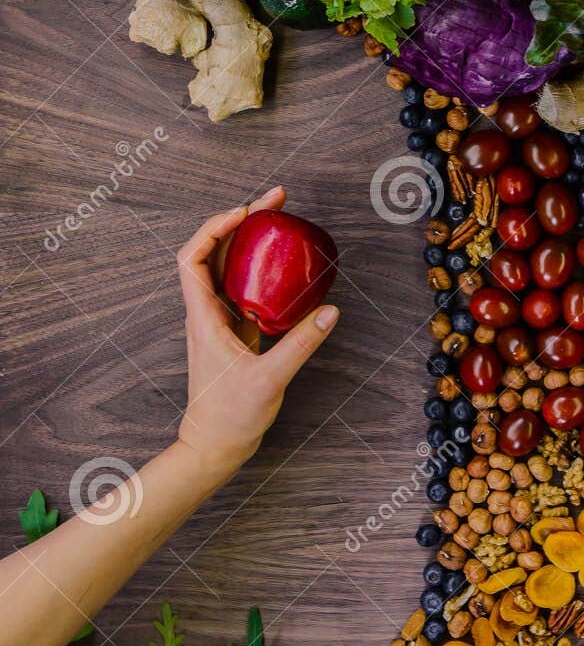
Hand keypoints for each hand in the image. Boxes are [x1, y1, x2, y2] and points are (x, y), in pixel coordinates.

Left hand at [175, 186, 338, 482]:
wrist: (214, 447)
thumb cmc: (229, 417)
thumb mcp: (268, 380)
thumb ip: (300, 345)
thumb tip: (330, 311)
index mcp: (203, 318)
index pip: (192, 258)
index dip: (214, 228)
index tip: (246, 213)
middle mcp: (208, 312)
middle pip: (214, 252)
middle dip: (241, 220)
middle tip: (276, 199)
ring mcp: (221, 320)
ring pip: (229, 267)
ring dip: (250, 239)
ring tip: (280, 217)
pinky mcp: (236, 331)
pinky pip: (246, 287)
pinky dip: (262, 267)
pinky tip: (286, 265)